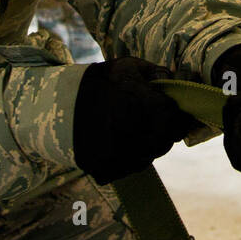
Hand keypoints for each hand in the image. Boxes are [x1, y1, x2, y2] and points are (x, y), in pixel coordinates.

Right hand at [72, 57, 194, 184]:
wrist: (61, 106)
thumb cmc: (101, 83)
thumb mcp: (129, 68)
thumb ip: (158, 74)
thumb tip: (179, 82)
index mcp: (151, 112)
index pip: (180, 120)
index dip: (177, 113)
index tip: (168, 107)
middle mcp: (141, 140)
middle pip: (167, 139)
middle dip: (164, 127)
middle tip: (148, 115)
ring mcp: (124, 160)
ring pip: (150, 154)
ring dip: (148, 141)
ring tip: (130, 124)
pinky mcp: (109, 171)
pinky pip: (131, 165)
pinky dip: (130, 153)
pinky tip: (116, 137)